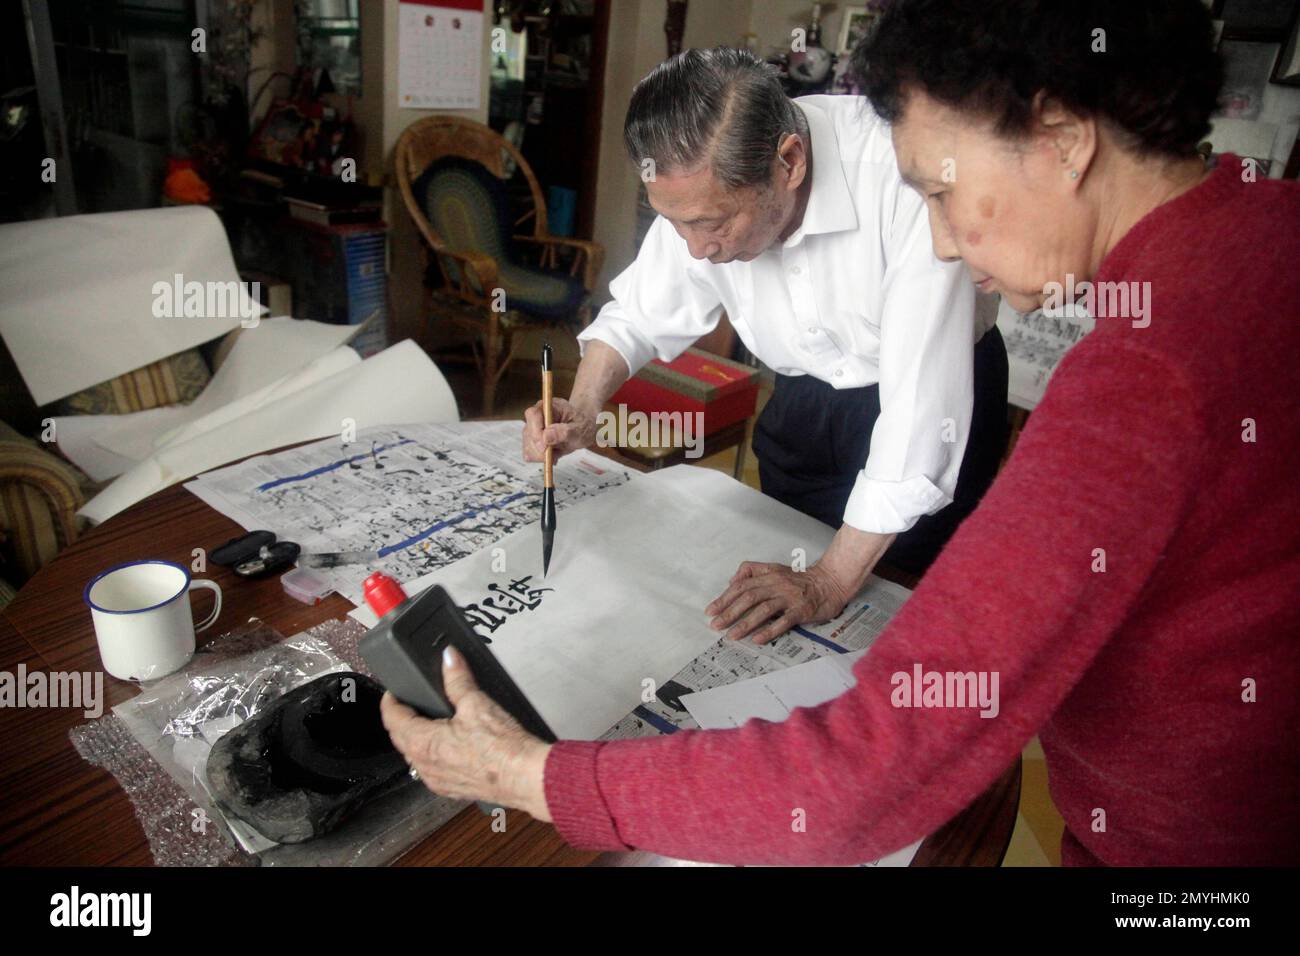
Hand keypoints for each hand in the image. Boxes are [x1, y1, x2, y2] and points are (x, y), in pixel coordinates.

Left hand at [380, 646, 552, 820]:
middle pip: (401, 739)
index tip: (393, 692)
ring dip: (417, 740)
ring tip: (430, 723)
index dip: (390, 701)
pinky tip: (450, 747)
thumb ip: (457, 678)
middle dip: (403, 720)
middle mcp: (424, 766)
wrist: (525, 776)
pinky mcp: (453, 789)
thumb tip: (449, 658)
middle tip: (411, 703)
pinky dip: (434, 756)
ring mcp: (438, 781)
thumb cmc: (501, 747)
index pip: (392, 719)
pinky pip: (433, 771)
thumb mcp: (476, 702)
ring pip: (416, 757)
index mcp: (422, 743)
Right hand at [523, 396, 597, 462]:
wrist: (583, 428)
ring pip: (527, 447)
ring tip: (558, 451)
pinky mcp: (532, 442)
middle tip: (556, 453)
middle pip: (527, 433)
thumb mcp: (580, 428)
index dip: (536, 432)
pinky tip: (554, 455)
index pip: (533, 415)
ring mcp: (532, 429)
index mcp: (548, 406)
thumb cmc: (582, 424)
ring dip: (542, 455)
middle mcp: (537, 416)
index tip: (545, 447)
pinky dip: (542, 459)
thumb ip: (565, 432)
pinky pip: (530, 454)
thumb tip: (546, 436)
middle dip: (540, 449)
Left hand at [705, 561, 851, 644]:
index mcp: (769, 574)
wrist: (830, 582)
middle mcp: (777, 584)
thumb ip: (753, 571)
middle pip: (748, 597)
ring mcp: (790, 597)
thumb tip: (732, 581)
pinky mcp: (801, 610)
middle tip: (715, 625)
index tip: (711, 610)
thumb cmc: (801, 578)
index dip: (724, 598)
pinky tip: (757, 639)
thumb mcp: (775, 568)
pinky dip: (769, 630)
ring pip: (763, 610)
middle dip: (729, 612)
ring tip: (732, 635)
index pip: (741, 586)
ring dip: (745, 623)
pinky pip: (783, 621)